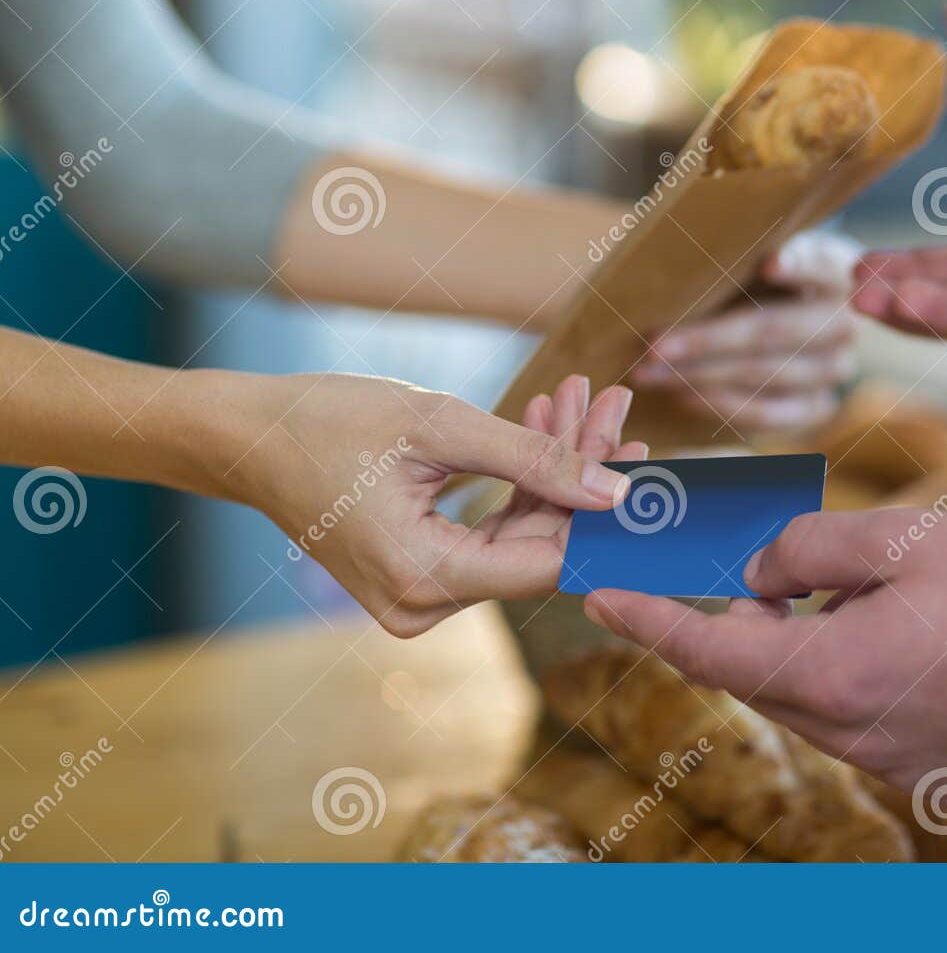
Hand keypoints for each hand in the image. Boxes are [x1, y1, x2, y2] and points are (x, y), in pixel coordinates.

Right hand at [212, 371, 639, 636]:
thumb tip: (616, 491)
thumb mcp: (439, 425)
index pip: (549, 561)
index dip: (602, 513)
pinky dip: (516, 484)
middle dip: (580, 472)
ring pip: (519, 535)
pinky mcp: (418, 575)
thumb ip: (534, 460)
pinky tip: (542, 426)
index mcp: (425, 577)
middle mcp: (424, 604)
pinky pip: (488, 533)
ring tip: (581, 399)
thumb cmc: (327, 421)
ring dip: (553, 470)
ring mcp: (419, 596)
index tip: (644, 457)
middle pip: (538, 545)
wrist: (245, 437)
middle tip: (612, 405)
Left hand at [582, 508, 946, 793]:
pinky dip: (863, 674)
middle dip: (747, 624)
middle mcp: (861, 739)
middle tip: (762, 567)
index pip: (712, 653)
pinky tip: (922, 633)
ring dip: (815, 646)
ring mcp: (904, 767)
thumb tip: (760, 577)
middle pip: (766, 678)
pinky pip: (871, 720)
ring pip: (818, 699)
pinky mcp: (941, 775)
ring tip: (872, 589)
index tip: (600, 597)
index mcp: (842, 677)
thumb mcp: (906, 536)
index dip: (649, 621)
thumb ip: (809, 549)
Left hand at [631, 230, 858, 430]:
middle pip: (774, 331)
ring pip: (763, 376)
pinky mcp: (817, 406)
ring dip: (699, 376)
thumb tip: (702, 255)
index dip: (799, 267)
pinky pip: (767, 415)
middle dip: (707, 339)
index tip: (769, 265)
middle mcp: (843, 324)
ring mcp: (835, 370)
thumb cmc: (761, 276)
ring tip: (650, 373)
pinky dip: (719, 405)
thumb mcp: (760, 252)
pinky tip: (681, 394)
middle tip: (652, 346)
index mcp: (836, 272)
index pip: (822, 266)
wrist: (791, 314)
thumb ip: (744, 252)